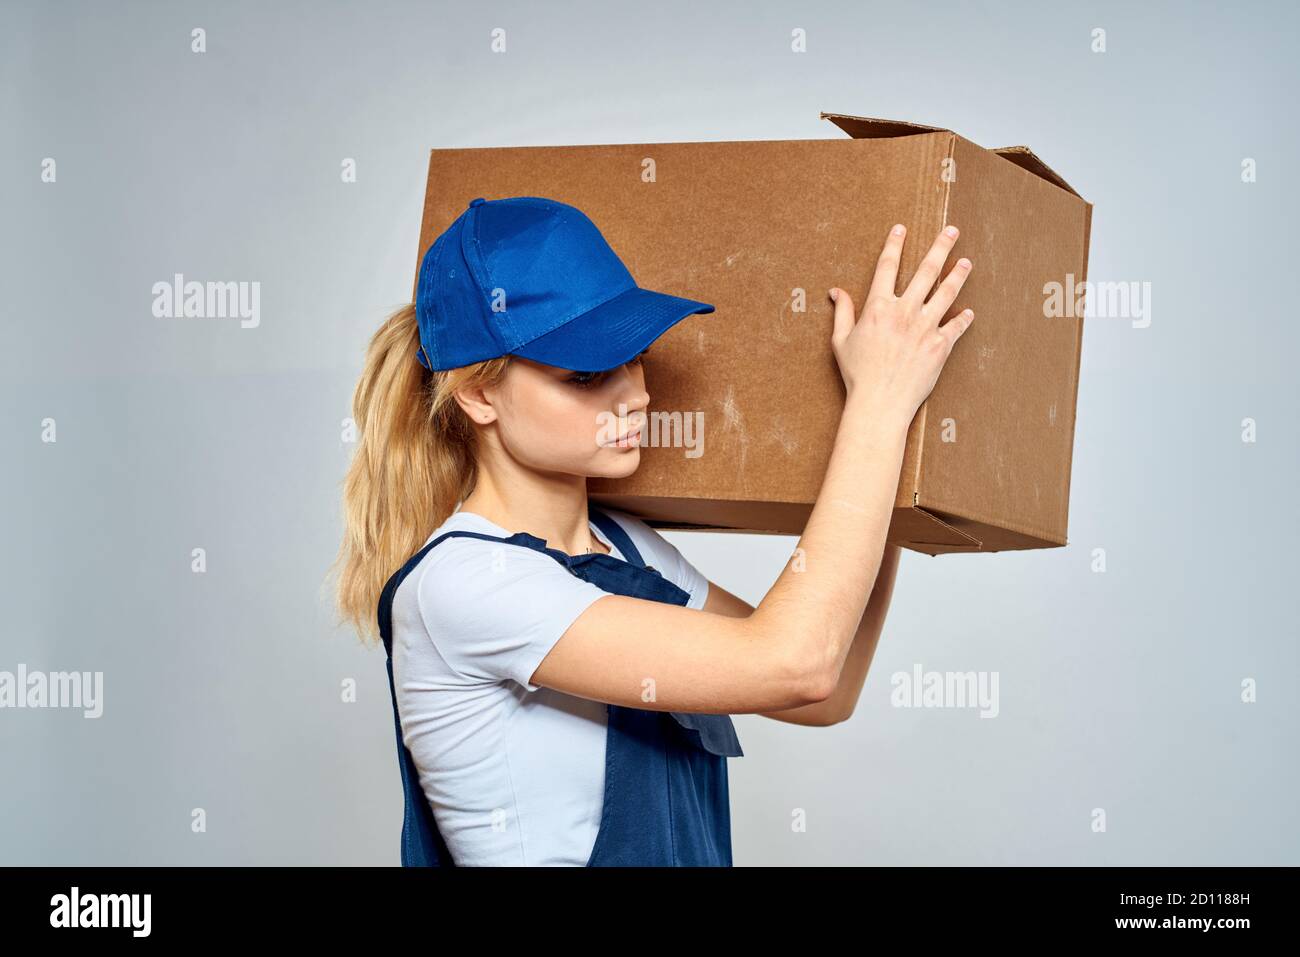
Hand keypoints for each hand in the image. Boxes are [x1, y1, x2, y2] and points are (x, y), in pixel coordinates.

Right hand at [829, 223, 974, 421]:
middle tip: (952, 231)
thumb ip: (842, 312)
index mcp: (878, 307)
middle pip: (926, 271)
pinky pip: (956, 326)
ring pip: (947, 293)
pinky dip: (964, 318)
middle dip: (940, 247)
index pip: (887, 267)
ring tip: (967, 262)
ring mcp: (925, 327)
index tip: (902, 228)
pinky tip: (969, 311)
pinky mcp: (940, 346)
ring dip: (959, 274)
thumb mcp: (841, 341)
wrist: (880, 402)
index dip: (895, 244)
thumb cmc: (857, 374)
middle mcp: (904, 311)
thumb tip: (836, 291)